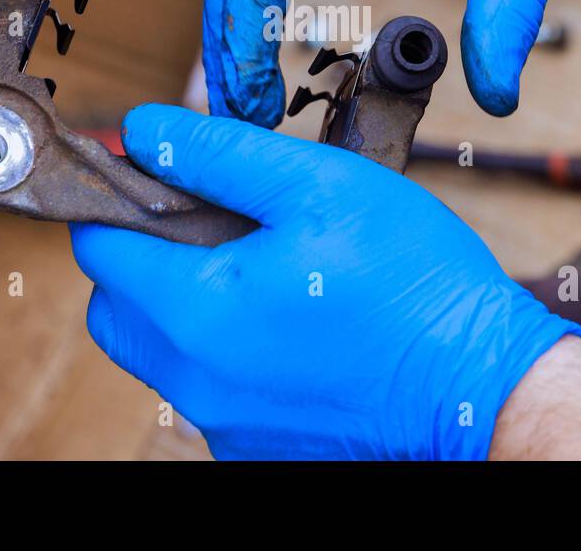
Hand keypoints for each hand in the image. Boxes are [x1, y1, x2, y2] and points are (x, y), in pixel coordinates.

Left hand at [70, 104, 580, 459]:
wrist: (483, 392)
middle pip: (115, 308)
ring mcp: (224, 426)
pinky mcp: (257, 450)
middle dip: (143, 256)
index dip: (121, 198)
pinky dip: (228, 353)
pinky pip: (210, 392)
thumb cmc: (415, 283)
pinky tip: (294, 326)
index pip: (98, 248)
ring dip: (186, 304)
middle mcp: (195, 381)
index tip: (162, 175)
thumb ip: (219, 155)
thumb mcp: (320, 187)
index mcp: (197, 311)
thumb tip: (141, 130)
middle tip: (213, 224)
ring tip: (265, 272)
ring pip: (162, 352)